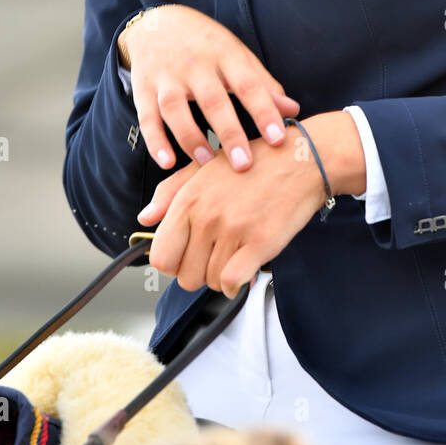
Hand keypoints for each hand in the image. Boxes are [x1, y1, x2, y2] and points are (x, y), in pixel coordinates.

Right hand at [124, 4, 299, 171]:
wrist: (157, 21)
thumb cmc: (207, 44)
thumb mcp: (237, 55)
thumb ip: (263, 84)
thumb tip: (293, 110)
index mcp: (224, 54)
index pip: (248, 84)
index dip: (264, 111)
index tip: (278, 138)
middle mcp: (194, 64)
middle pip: (212, 99)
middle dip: (229, 132)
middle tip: (244, 165)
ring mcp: (166, 75)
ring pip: (175, 108)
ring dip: (191, 138)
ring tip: (207, 163)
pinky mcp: (143, 87)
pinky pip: (147, 116)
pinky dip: (155, 140)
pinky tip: (167, 162)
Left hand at [136, 112, 367, 295]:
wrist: (300, 159)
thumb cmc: (254, 162)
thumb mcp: (204, 168)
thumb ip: (169, 194)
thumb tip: (144, 218)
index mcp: (188, 199)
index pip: (160, 257)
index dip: (174, 264)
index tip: (188, 257)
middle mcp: (206, 216)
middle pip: (186, 277)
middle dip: (201, 273)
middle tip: (218, 255)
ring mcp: (232, 230)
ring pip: (212, 282)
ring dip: (224, 276)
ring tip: (236, 252)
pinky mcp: (259, 242)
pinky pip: (233, 283)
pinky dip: (237, 285)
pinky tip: (245, 270)